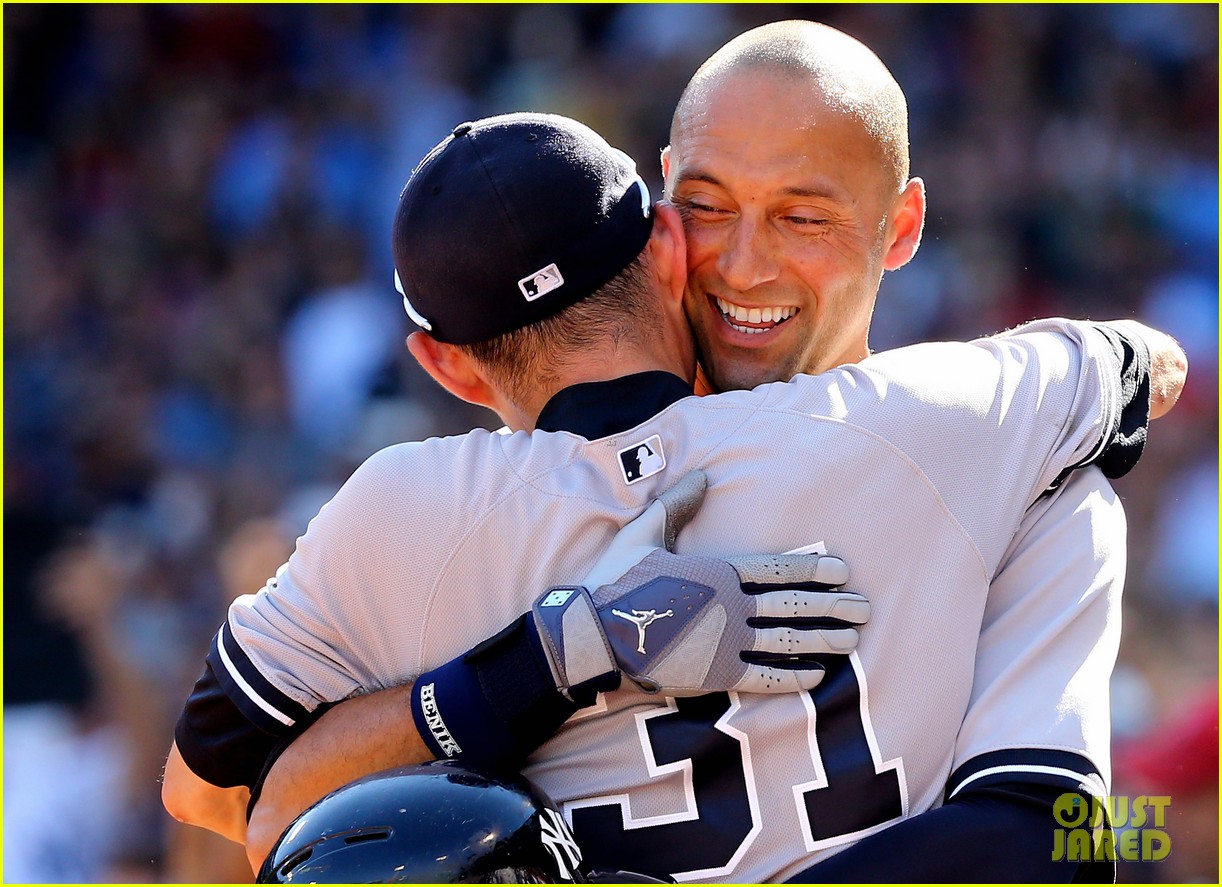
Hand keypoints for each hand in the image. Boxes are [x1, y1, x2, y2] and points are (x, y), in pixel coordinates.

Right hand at [532, 470, 867, 695]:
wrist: (594, 633)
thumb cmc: (618, 579)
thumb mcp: (645, 532)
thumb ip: (678, 505)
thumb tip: (703, 476)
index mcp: (717, 571)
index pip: (778, 568)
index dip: (814, 569)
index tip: (844, 571)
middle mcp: (730, 606)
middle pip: (793, 604)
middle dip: (832, 606)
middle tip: (864, 608)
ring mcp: (725, 641)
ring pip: (786, 640)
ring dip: (822, 640)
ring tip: (852, 641)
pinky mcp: (715, 674)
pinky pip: (764, 676)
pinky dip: (793, 677)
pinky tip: (817, 675)